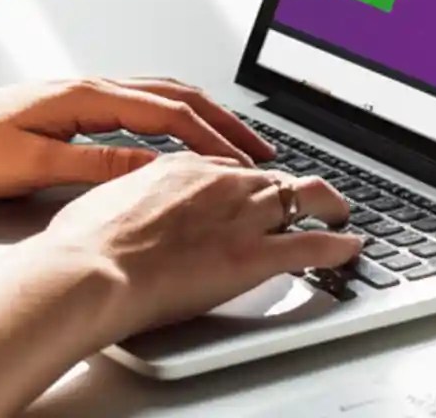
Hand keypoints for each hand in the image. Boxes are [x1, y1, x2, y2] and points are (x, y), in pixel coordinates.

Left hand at [0, 78, 275, 198]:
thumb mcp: (33, 164)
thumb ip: (96, 164)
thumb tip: (151, 165)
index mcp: (86, 96)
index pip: (169, 114)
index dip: (212, 139)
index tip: (243, 162)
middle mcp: (89, 87)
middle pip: (176, 95)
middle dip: (223, 120)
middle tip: (259, 147)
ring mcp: (82, 93)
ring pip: (161, 94)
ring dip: (203, 116)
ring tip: (232, 141)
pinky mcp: (72, 107)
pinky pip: (140, 104)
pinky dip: (174, 117)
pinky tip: (179, 136)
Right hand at [41, 152, 361, 340]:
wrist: (91, 269)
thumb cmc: (85, 244)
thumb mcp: (103, 201)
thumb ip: (127, 200)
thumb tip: (123, 207)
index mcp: (183, 169)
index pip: (230, 167)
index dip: (248, 181)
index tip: (253, 191)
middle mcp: (220, 183)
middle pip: (274, 175)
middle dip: (295, 187)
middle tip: (309, 199)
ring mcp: (242, 216)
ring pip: (304, 195)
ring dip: (328, 206)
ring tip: (340, 215)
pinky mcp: (255, 255)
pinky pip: (313, 244)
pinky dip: (338, 244)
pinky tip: (350, 248)